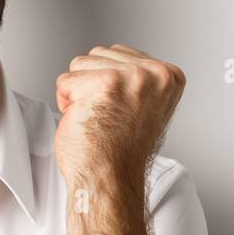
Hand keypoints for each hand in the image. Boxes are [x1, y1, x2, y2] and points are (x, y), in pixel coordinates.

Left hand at [54, 44, 184, 187]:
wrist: (111, 180)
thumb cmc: (120, 152)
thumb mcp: (144, 105)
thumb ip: (136, 80)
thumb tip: (117, 61)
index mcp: (169, 76)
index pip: (118, 54)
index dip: (109, 85)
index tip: (122, 112)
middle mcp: (154, 74)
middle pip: (98, 54)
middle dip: (92, 86)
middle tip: (108, 118)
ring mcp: (130, 77)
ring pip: (80, 64)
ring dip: (79, 94)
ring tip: (98, 118)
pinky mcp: (103, 84)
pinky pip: (65, 81)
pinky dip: (66, 103)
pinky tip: (86, 120)